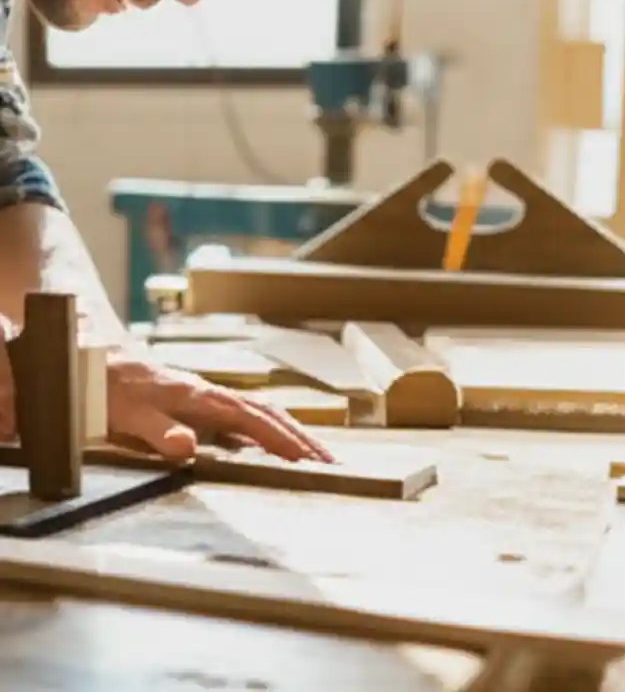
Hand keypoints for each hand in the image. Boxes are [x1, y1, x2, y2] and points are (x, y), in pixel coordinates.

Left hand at [105, 351, 333, 461]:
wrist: (90, 363)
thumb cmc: (107, 390)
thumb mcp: (126, 415)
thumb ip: (157, 430)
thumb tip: (189, 448)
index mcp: (203, 397)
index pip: (255, 420)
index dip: (282, 440)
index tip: (307, 461)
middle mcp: (214, 396)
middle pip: (271, 414)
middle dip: (303, 439)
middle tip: (332, 464)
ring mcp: (211, 400)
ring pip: (264, 414)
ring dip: (293, 435)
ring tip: (318, 458)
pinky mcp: (204, 406)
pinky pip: (250, 419)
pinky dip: (273, 432)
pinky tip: (278, 449)